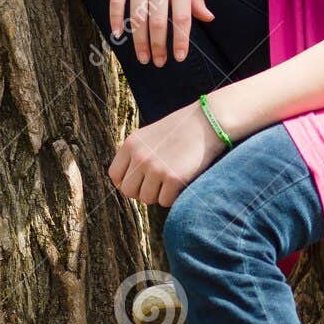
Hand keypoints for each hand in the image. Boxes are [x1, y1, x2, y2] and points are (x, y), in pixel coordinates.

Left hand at [108, 99, 228, 205]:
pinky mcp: (173, 178)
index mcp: (131, 144)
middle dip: (142, 192)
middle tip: (157, 185)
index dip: (126, 182)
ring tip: (171, 181)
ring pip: (146, 199)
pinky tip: (181, 182)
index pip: (115, 175)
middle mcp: (140, 156)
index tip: (139, 182)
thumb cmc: (182, 129)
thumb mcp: (150, 136)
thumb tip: (127, 184)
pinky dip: (173, 197)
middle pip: (128, 191)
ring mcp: (155, 168)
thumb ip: (137, 155)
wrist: (208, 121)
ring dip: (159, 195)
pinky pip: (165, 201)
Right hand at [110, 0, 215, 64]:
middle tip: (158, 63)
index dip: (180, 40)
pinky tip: (118, 35)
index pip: (182, 18)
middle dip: (158, 47)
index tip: (178, 58)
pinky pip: (116, 1)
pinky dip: (116, 19)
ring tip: (142, 58)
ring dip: (139, 40)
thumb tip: (207, 19)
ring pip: (138, 16)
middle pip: (158, 22)